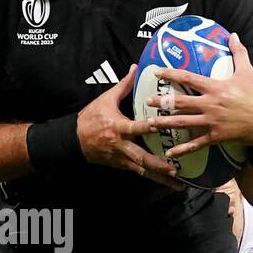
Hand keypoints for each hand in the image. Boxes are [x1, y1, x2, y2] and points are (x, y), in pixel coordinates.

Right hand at [77, 65, 184, 188]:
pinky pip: (139, 173)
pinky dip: (153, 178)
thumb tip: (135, 68)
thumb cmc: (91, 118)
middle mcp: (121, 146)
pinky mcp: (121, 165)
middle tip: (175, 168)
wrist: (74, 140)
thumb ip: (124, 85)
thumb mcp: (106, 99)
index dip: (147, 127)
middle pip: (142, 158)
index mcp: (118, 127)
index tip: (160, 126)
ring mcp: (121, 158)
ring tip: (178, 183)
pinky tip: (167, 183)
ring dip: (160, 178)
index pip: (135, 127)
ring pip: (142, 170)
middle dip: (159, 165)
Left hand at [146, 33, 252, 158]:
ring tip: (150, 124)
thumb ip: (239, 53)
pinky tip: (170, 154)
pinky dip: (182, 149)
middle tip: (146, 101)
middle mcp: (210, 105)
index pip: (189, 79)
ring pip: (183, 123)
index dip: (171, 74)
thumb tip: (233, 34)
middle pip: (180, 102)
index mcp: (216, 88)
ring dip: (165, 124)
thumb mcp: (248, 72)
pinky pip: (196, 144)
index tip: (157, 72)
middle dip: (162, 102)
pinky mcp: (215, 137)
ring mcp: (212, 122)